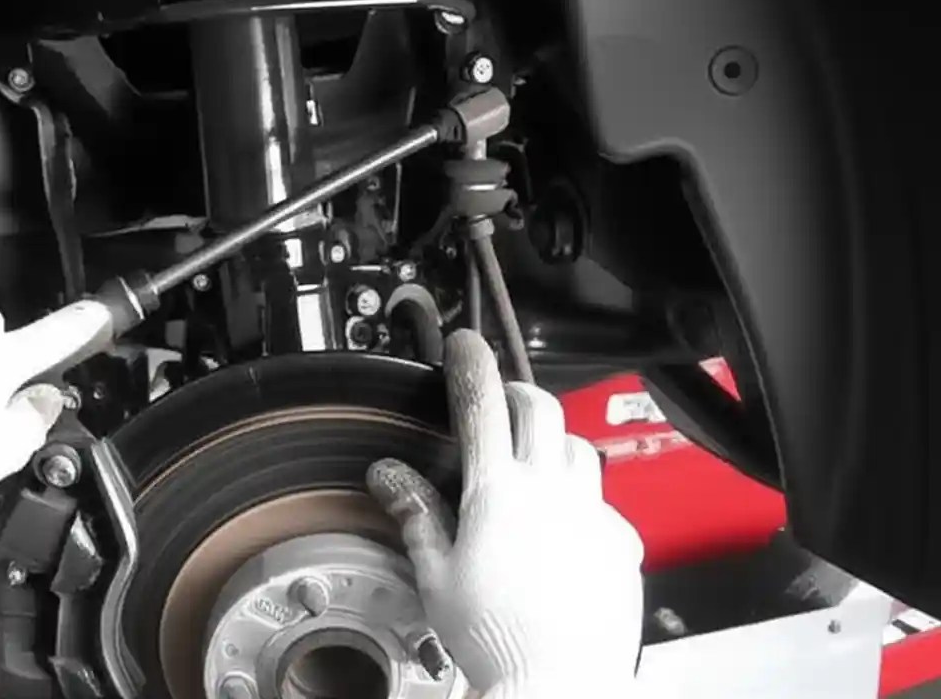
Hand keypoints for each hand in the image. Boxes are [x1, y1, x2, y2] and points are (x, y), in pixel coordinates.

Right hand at [367, 330, 643, 697]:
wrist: (559, 681)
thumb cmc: (496, 638)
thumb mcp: (437, 577)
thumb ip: (418, 516)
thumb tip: (389, 476)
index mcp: (498, 494)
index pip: (482, 404)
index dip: (470, 364)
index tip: (463, 344)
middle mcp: (551, 493)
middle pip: (541, 409)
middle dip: (516, 391)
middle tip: (498, 398)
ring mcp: (592, 516)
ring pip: (581, 448)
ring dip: (555, 441)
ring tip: (534, 460)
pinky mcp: (620, 544)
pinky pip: (607, 502)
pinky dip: (585, 499)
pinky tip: (568, 524)